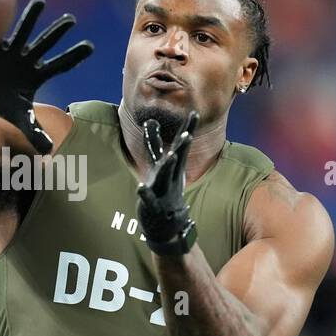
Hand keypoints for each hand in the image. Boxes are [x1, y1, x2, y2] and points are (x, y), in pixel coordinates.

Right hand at [0, 0, 92, 153]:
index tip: (90, 46)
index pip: (60, 64)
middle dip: (57, 32)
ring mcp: (13, 51)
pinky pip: (2, 32)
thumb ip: (34, 132)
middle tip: (70, 20)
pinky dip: (7, 23)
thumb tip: (48, 151)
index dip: (73, 56)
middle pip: (46, 44)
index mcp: (37, 75)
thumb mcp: (19, 118)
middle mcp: (28, 59)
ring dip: (33, 19)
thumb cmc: (1, 102)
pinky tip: (13, 7)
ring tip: (41, 3)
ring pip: (25, 33)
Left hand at [137, 111, 198, 253]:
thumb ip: (153, 143)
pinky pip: (149, 198)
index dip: (187, 129)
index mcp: (172, 166)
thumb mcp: (159, 165)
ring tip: (171, 155)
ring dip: (168, 166)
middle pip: (177, 158)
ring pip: (165, 176)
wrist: (168, 223)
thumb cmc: (164, 189)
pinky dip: (145, 193)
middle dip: (182, 146)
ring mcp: (163, 190)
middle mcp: (170, 176)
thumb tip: (148, 121)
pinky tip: (141, 187)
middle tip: (188, 134)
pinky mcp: (153, 204)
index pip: (180, 145)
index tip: (194, 112)